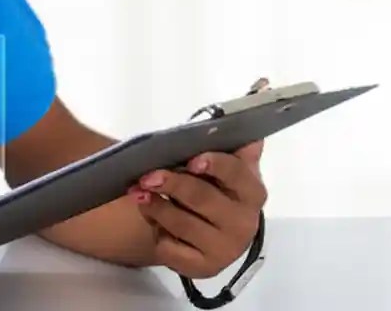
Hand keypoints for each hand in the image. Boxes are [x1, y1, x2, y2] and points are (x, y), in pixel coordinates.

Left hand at [128, 141, 266, 278]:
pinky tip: (151, 218)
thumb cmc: (215, 190)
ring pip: (182, 223)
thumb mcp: (226, 168)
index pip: (236, 174)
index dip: (215, 165)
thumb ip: (234, 149)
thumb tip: (252, 123)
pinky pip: (171, 248)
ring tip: (137, 193)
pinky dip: (156, 231)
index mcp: (252, 192)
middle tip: (146, 176)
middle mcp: (244, 223)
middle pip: (202, 198)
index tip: (192, 159)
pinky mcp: (202, 268)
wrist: (209, 233)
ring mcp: (225, 249)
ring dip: (155, 205)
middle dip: (172, 183)